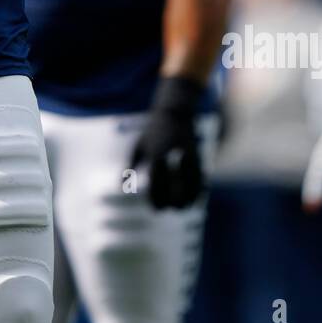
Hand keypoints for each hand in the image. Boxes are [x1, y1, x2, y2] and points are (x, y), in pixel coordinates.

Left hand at [129, 78, 204, 209]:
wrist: (174, 113)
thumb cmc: (152, 131)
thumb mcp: (138, 146)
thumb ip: (130, 167)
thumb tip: (121, 186)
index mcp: (155, 155)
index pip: (156, 185)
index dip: (156, 200)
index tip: (155, 208)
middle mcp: (172, 157)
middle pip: (175, 189)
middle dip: (172, 203)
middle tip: (169, 209)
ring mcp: (186, 157)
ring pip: (191, 186)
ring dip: (187, 200)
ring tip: (182, 208)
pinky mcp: (197, 156)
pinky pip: (200, 178)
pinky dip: (198, 191)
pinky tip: (194, 199)